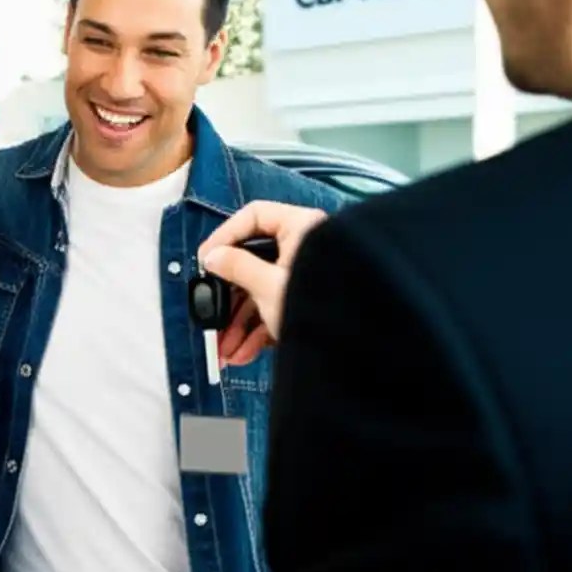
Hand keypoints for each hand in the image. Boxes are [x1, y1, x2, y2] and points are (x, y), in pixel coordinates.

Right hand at [198, 201, 327, 350]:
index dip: (225, 236)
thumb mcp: (267, 285)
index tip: (206, 259)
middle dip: (229, 298)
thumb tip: (214, 256)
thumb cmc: (322, 307)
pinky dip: (258, 333)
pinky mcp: (311, 306)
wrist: (365, 348)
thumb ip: (237, 267)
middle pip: (255, 262)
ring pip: (263, 293)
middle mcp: (305, 249)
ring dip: (239, 324)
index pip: (254, 217)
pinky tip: (241, 354)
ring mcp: (307, 279)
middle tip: (211, 314)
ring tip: (223, 349)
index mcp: (300, 228)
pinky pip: (277, 312)